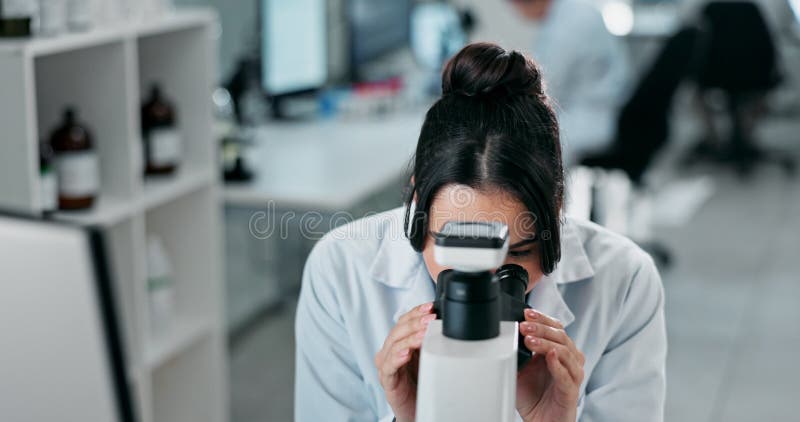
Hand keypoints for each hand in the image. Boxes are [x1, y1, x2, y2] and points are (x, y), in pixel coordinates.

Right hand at [375, 302, 435, 421]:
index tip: (430, 307)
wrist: (417, 409)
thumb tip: (445, 323)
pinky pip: (389, 367)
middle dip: (415, 323)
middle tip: (430, 319)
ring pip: (393, 345)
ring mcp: (386, 366)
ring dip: (409, 338)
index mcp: (398, 342)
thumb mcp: (427, 356)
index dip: (415, 312)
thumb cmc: (420, 382)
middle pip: (398, 331)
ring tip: (423, 334)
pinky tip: (406, 353)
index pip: (404, 321)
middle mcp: (389, 351)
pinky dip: (397, 358)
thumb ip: (431, 340)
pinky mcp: (387, 381)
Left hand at [516, 309, 584, 421]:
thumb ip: (516, 352)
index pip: (556, 328)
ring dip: (546, 343)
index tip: (527, 314)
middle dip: (541, 329)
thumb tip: (504, 335)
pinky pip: (567, 375)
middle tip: (525, 326)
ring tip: (529, 340)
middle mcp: (568, 361)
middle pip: (561, 336)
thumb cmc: (533, 397)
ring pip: (565, 352)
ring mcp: (572, 375)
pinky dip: (558, 364)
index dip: (542, 319)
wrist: (539, 421)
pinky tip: (549, 356)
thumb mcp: (519, 369)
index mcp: (558, 352)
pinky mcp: (571, 391)